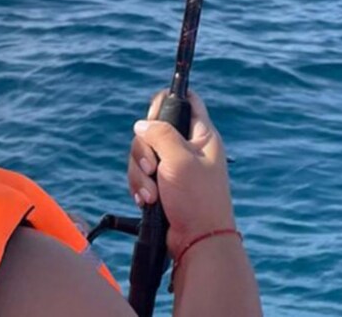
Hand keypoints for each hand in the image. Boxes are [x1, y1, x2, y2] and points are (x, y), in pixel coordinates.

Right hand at [127, 90, 236, 257]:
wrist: (197, 241)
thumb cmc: (197, 200)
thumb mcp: (179, 159)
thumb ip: (160, 134)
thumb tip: (142, 124)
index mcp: (202, 135)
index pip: (187, 101)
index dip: (168, 101)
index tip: (156, 117)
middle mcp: (187, 147)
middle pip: (153, 129)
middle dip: (144, 151)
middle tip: (153, 169)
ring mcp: (173, 166)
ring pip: (142, 154)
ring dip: (140, 175)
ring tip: (151, 194)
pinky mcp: (162, 184)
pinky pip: (140, 175)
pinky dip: (139, 186)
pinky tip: (147, 201)